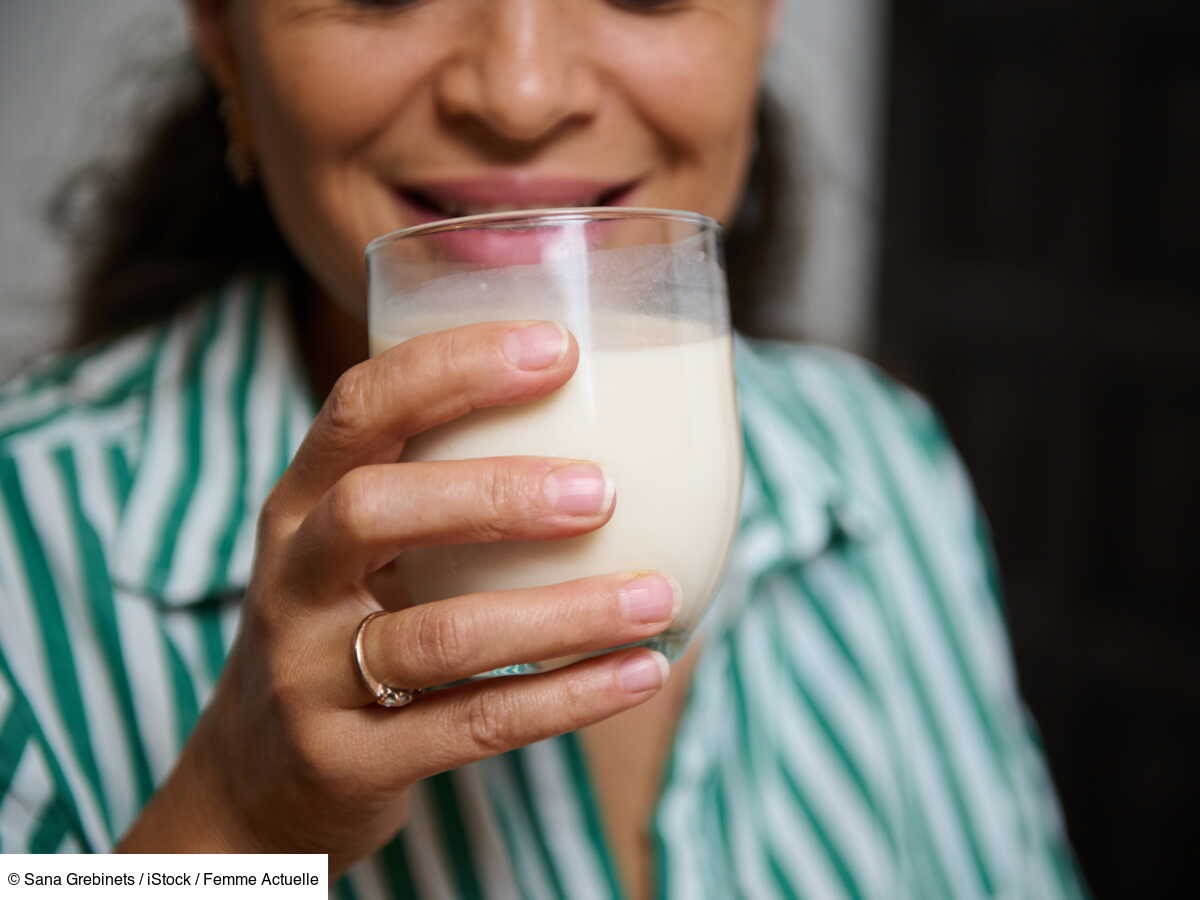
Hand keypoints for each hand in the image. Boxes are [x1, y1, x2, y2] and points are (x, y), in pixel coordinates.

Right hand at [117, 321, 677, 872]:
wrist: (256, 779)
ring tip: (657, 595)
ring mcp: (310, 677)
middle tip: (605, 489)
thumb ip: (437, 493)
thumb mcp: (356, 551)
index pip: (361, 408)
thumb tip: (611, 435)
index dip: (454, 368)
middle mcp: (292, 580)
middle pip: (374, 510)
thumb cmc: (343, 630)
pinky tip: (643, 672)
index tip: (558, 349)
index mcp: (300, 504)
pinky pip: (474, 725)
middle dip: (495, 493)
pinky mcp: (349, 761)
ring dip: (564, 613)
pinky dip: (570, 697)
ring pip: (442, 635)